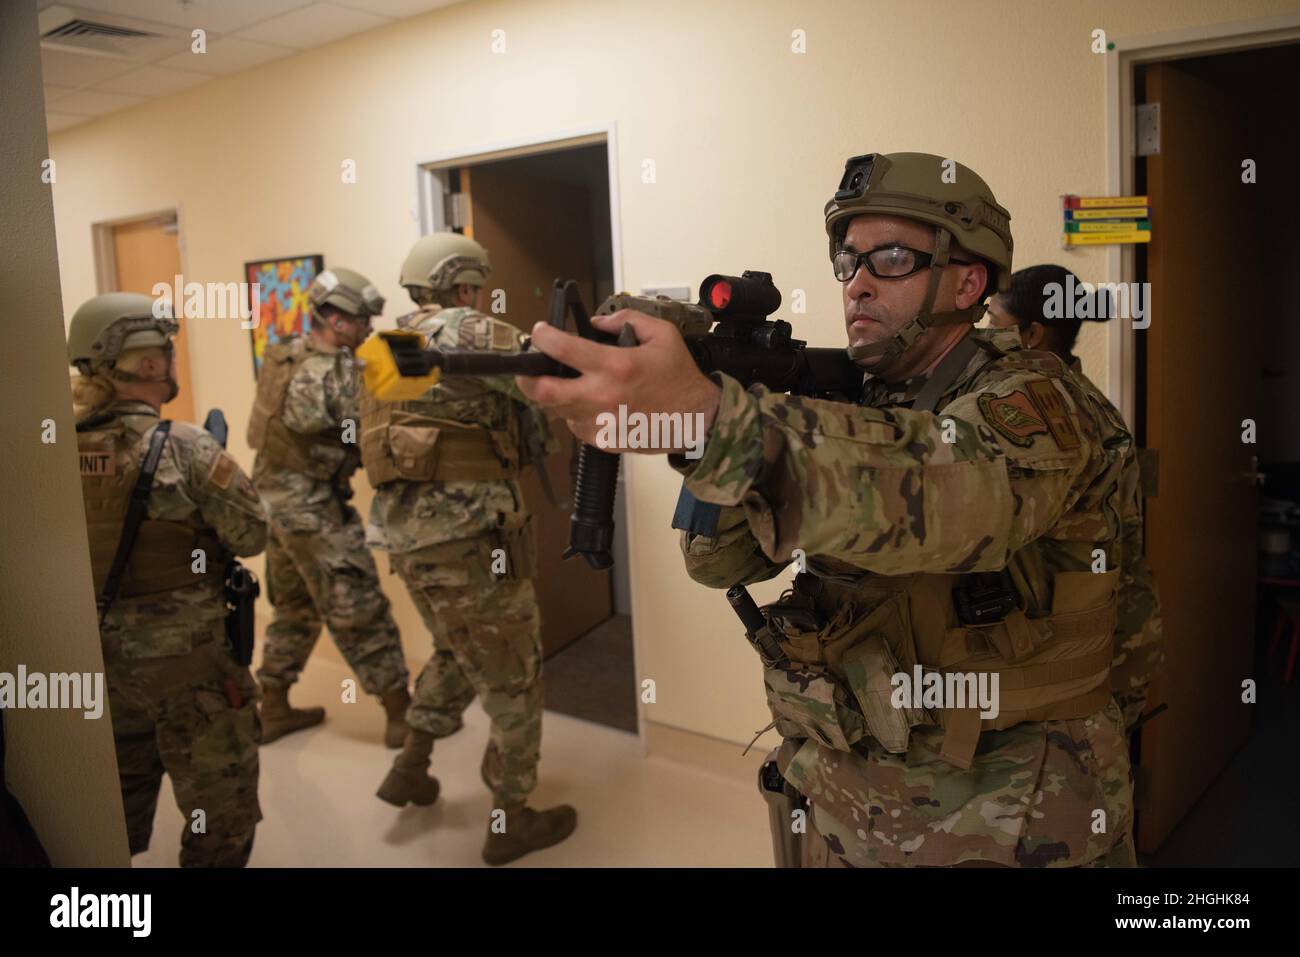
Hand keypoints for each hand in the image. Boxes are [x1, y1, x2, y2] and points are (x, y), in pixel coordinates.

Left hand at [516, 310, 721, 455]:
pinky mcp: (602, 440)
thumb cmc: (679, 377)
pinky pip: (575, 425)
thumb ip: (627, 320)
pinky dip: (575, 413)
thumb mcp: (662, 335)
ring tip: (567, 384)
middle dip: (527, 377)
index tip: (539, 333)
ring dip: (555, 395)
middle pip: (542, 391)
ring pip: (556, 410)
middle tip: (528, 369)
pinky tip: (592, 403)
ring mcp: (599, 421)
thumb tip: (596, 323)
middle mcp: (601, 395)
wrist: (696, 419)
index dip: (543, 337)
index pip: (562, 349)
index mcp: (614, 366)